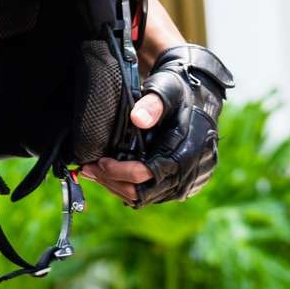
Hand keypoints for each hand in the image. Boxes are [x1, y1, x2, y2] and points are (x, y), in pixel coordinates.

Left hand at [79, 44, 232, 205]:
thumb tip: (138, 119)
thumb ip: (152, 104)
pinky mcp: (182, 186)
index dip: (119, 172)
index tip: (99, 161)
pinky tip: (112, 175)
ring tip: (95, 171)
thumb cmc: (178, 94)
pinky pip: (152, 197)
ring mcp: (186, 183)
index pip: (147, 175)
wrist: (201, 101)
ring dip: (117, 187)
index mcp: (184, 152)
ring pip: (145, 198)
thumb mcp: (165, 90)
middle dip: (112, 181)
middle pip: (143, 193)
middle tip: (88, 168)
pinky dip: (129, 188)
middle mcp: (188, 173)